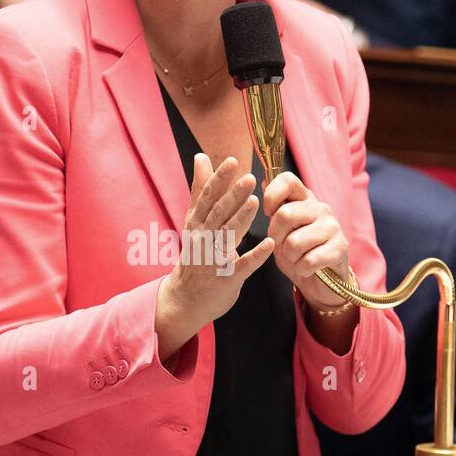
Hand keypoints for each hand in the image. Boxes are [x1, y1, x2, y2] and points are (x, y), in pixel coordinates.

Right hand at [161, 154, 273, 331]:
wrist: (185, 299)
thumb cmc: (195, 255)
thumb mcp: (194, 221)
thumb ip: (200, 190)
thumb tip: (201, 157)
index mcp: (196, 223)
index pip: (207, 197)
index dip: (219, 179)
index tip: (232, 161)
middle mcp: (203, 239)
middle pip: (218, 214)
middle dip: (233, 196)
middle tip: (250, 178)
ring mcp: (213, 259)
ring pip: (227, 236)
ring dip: (241, 220)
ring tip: (255, 202)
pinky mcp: (226, 278)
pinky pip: (242, 266)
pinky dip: (256, 256)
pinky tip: (270, 245)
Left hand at [262, 170, 351, 308]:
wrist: (318, 281)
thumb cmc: (297, 252)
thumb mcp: (280, 230)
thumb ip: (274, 208)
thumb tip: (263, 181)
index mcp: (305, 199)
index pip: (287, 180)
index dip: (271, 195)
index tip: (269, 213)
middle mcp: (321, 208)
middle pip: (285, 215)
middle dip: (276, 237)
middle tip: (282, 245)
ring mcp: (333, 227)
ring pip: (294, 242)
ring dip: (289, 257)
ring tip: (297, 258)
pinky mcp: (340, 248)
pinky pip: (308, 261)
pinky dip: (301, 269)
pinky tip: (308, 268)